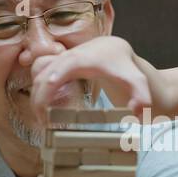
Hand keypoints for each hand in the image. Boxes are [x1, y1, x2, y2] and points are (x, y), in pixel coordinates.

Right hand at [29, 35, 151, 119]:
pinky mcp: (56, 63)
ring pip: (38, 72)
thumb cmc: (125, 69)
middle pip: (43, 73)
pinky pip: (40, 74)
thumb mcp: (137, 82)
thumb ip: (141, 96)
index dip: (49, 87)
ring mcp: (61, 58)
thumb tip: (137, 111)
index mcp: (85, 58)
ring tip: (43, 118)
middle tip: (43, 124)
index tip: (45, 111)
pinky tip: (45, 108)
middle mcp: (69, 55)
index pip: (61, 69)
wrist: (116, 53)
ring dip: (36, 94)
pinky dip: (38, 90)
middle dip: (39, 98)